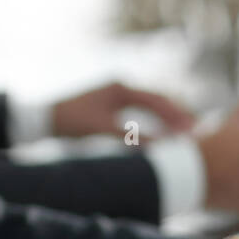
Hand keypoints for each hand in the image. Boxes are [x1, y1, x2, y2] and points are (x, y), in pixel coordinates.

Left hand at [50, 82, 194, 139]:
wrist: (42, 120)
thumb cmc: (71, 123)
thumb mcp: (103, 131)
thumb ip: (132, 139)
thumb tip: (161, 150)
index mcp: (120, 88)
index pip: (157, 100)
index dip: (176, 116)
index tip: (193, 130)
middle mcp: (120, 88)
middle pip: (156, 101)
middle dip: (176, 117)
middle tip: (196, 133)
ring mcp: (114, 96)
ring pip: (148, 108)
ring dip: (165, 121)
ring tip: (184, 136)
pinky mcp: (108, 107)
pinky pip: (138, 114)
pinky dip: (151, 124)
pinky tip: (160, 138)